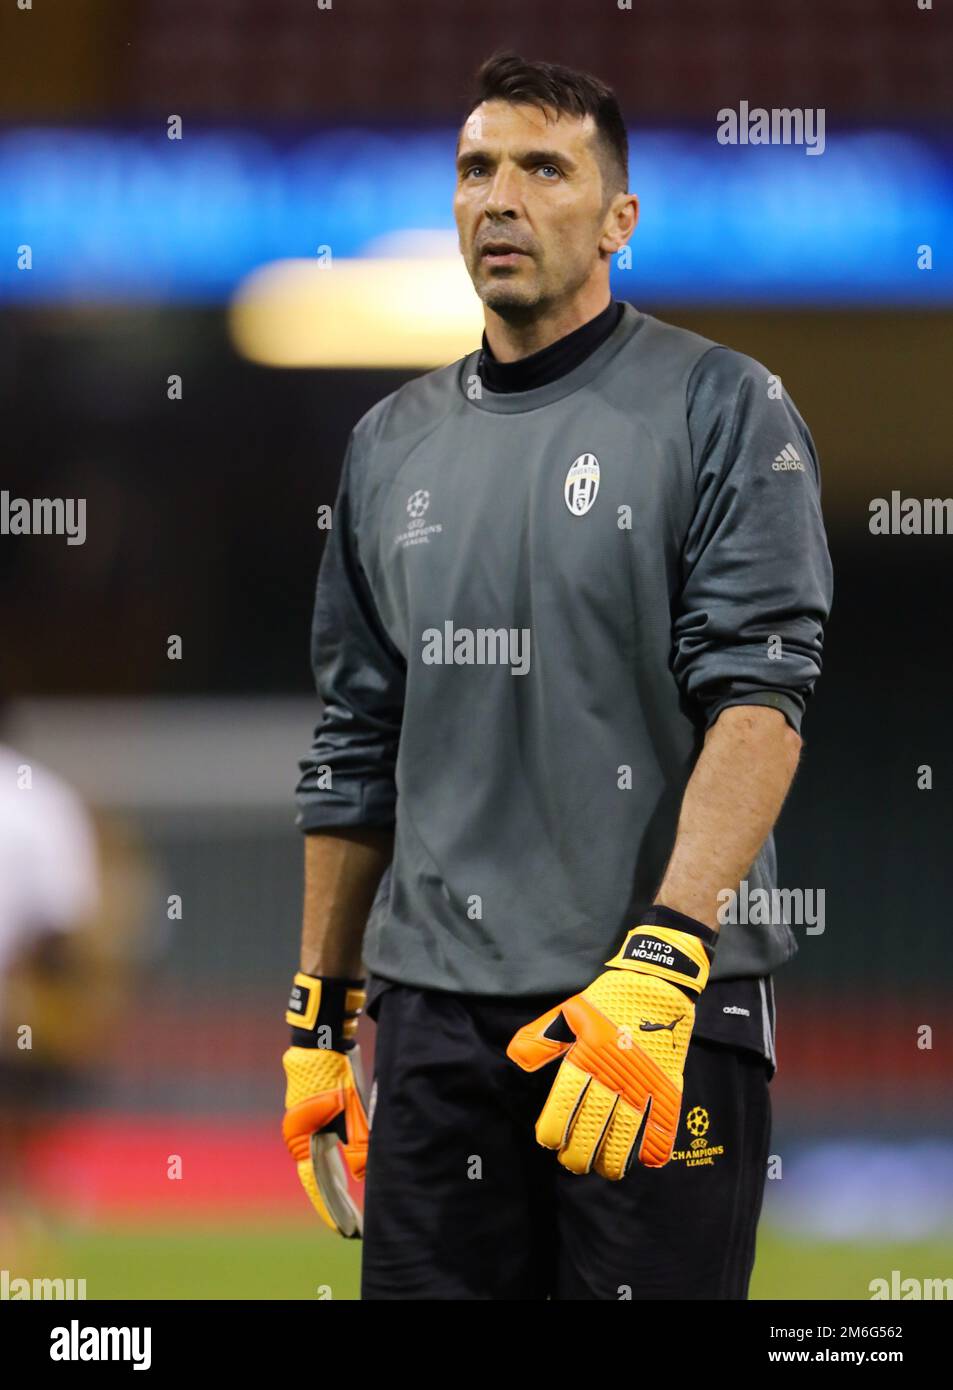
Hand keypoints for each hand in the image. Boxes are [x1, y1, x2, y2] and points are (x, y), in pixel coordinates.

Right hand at [281, 973, 368, 1236]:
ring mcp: (301, 1127)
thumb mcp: (352, 1106)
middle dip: (335, 1204)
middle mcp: (298, 1136)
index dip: (333, 1209)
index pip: (319, 1184)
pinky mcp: (308, 1118)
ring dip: (333, 1187)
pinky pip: (318, 1151)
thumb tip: (362, 1174)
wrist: (319, 1039)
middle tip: (351, 1229)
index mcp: (305, 1137)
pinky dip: (329, 1168)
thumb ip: (358, 1140)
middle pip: (318, 1178)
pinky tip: (341, 1179)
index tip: (347, 1231)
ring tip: (348, 1212)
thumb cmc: (336, 1071)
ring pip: (318, 1165)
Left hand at [507, 908, 715, 1178]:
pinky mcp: (667, 1085)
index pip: (565, 1104)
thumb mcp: (569, 1012)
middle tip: (571, 1163)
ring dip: (614, 1158)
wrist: (657, 983)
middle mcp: (614, 1075)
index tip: (548, 1142)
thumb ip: (542, 1039)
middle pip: (593, 1127)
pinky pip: (662, 1123)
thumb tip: (516, 1059)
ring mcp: (643, 1083)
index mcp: (587, 1057)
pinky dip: (655, 1145)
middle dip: (579, 1153)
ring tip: (604, 1170)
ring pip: (626, 1132)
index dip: (553, 1129)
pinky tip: (646, 1161)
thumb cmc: (608, 999)